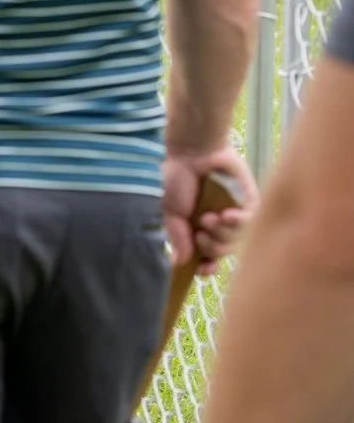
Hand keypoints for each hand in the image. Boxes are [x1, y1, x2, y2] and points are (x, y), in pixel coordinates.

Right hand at [165, 147, 256, 274]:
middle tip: (200, 231)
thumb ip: (177, 236)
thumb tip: (180, 262)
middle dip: (211, 246)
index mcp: (198, 227)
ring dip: (222, 233)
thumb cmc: (177, 178)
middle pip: (222, 251)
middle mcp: (219, 224)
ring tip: (209, 217)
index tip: (201, 270)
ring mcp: (236, 214)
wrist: (193, 152)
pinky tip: (226, 215)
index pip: (207, 255)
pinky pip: (252, 223)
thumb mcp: (171, 212)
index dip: (207, 266)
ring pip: (238, 240)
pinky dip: (239, 222)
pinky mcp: (251, 203)